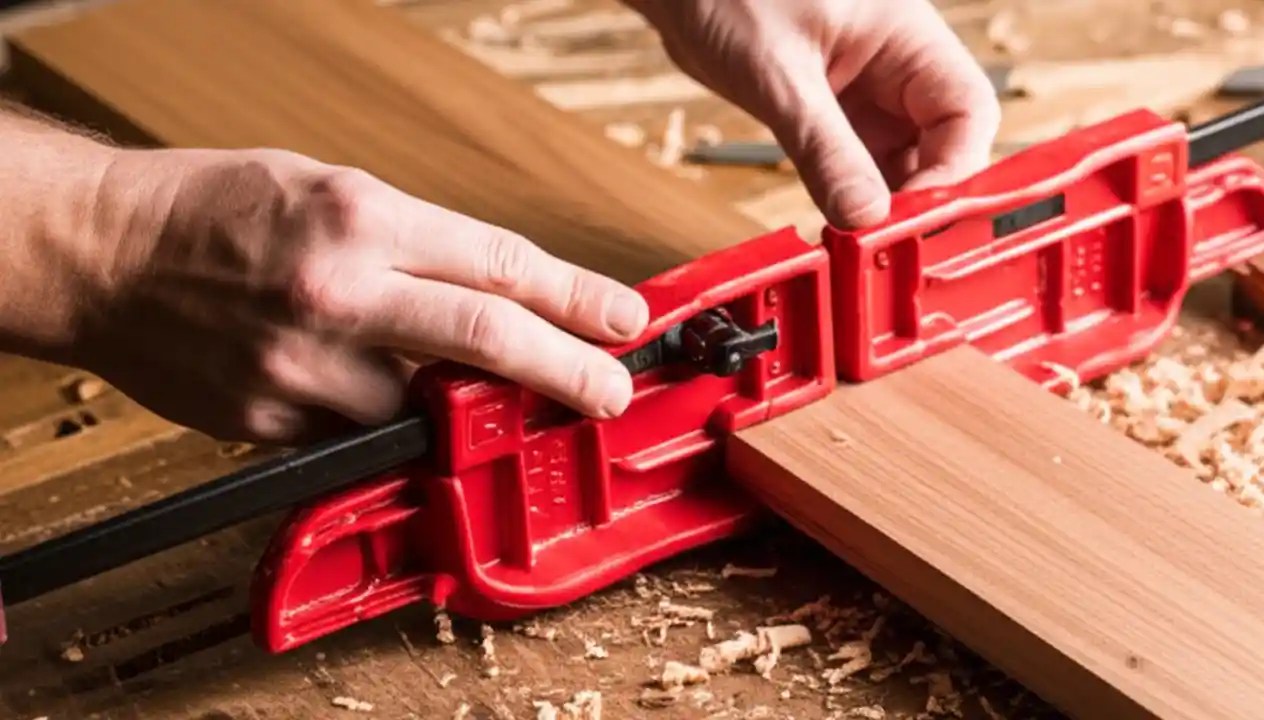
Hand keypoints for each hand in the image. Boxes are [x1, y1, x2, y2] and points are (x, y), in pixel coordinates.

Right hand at [72, 148, 648, 443]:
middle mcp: (338, 295)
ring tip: (462, 389)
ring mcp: (303, 367)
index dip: (576, 299)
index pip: (499, 266)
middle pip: (486, 341)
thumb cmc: (215, 210)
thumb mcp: (332, 191)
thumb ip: (418, 246)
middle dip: (566, 371)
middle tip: (609, 390)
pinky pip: (356, 432)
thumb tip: (497, 294)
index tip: (622, 320)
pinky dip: (380, 418)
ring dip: (458, 406)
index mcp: (360, 220)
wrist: (101, 254)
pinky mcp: (270, 422)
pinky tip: (360, 389)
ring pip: (424, 406)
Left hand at [628, 0, 999, 227]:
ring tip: (857, 241)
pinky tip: (835, 224)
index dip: (954, 169)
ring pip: (901, 160)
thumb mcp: (778, 74)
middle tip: (883, 241)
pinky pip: (858, 162)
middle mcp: (895, 63)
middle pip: (943, 142)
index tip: (915, 216)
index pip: (967, 110)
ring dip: (884, 203)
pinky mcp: (830, 111)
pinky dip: (851, 195)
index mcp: (907, 33)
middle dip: (920, 195)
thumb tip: (864, 215)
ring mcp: (864, 90)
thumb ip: (823, 147)